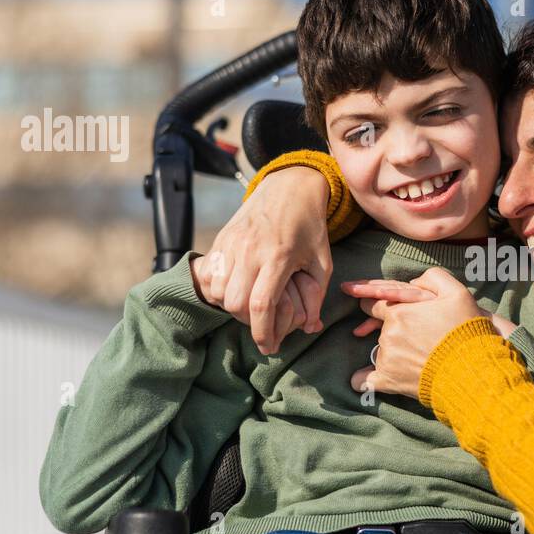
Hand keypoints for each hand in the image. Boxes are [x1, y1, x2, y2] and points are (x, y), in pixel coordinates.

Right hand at [195, 166, 331, 354]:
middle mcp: (250, 251)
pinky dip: (220, 289)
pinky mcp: (221, 240)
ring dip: (232, 307)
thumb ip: (316, 296)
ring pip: (219, 291)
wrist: (289, 187)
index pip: (261, 305)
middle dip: (247, 322)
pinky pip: (211, 275)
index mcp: (278, 257)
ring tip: (250, 308)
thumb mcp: (322, 261)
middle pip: (235, 303)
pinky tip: (237, 290)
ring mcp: (231, 244)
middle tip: (262, 325)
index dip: (263, 332)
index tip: (269, 347)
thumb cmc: (310, 227)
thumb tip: (311, 328)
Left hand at [343, 268, 495, 397]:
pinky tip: (361, 378)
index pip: (373, 302)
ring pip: (379, 352)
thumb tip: (414, 281)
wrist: (472, 369)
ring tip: (412, 358)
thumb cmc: (465, 331)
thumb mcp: (457, 293)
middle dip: (390, 330)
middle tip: (407, 336)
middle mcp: (389, 335)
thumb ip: (434, 278)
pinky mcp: (389, 381)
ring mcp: (387, 359)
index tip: (365, 303)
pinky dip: (362, 380)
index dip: (372, 303)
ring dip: (390, 352)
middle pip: (380, 329)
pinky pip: (366, 382)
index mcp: (399, 312)